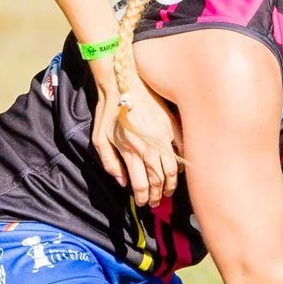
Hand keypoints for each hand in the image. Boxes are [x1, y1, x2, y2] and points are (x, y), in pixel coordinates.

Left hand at [88, 61, 178, 207]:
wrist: (122, 81)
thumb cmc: (108, 110)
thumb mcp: (99, 138)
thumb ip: (110, 163)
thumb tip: (122, 181)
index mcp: (131, 151)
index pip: (141, 184)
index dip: (143, 197)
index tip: (143, 203)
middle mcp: (149, 147)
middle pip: (158, 180)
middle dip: (158, 195)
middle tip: (157, 201)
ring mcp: (163, 136)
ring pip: (173, 169)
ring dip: (171, 183)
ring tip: (168, 190)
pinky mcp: (171, 125)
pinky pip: (183, 148)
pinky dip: (183, 162)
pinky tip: (179, 169)